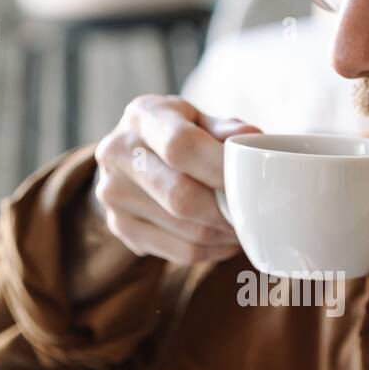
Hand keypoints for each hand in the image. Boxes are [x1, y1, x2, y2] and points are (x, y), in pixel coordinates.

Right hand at [92, 95, 259, 264]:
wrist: (127, 154)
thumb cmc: (173, 132)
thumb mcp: (197, 118)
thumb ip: (225, 129)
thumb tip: (254, 141)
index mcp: (142, 117)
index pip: (180, 146)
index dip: (220, 168)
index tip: (250, 181)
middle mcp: (118, 155)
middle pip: (181, 197)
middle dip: (226, 210)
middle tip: (253, 212)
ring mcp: (114, 195)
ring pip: (186, 231)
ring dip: (224, 234)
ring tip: (243, 224)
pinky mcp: (121, 227)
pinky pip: (181, 252)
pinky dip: (213, 250)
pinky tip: (225, 239)